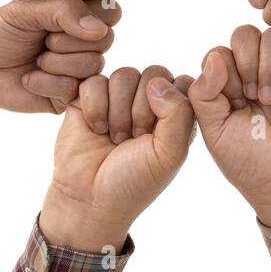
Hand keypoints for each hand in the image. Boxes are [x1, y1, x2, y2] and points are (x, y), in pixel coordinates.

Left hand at [0, 0, 121, 114]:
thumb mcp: (27, 10)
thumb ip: (64, 10)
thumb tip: (99, 30)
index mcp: (81, 13)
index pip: (109, 11)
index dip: (84, 15)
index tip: (51, 16)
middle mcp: (86, 41)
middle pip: (105, 38)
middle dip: (66, 39)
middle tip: (41, 40)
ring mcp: (81, 68)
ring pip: (93, 63)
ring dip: (55, 62)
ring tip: (35, 60)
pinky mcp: (71, 95)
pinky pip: (75, 88)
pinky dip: (46, 83)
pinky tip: (29, 79)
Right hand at [41, 68, 195, 251]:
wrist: (89, 198)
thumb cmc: (134, 180)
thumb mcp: (169, 154)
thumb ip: (179, 115)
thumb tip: (158, 82)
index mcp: (175, 113)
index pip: (182, 82)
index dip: (171, 104)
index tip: (158, 136)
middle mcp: (148, 101)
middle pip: (154, 73)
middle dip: (142, 108)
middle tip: (133, 138)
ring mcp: (118, 98)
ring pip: (124, 75)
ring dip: (118, 110)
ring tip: (115, 138)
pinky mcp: (88, 98)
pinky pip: (95, 81)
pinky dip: (95, 106)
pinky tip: (95, 129)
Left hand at [188, 26, 270, 228]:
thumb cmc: (248, 160)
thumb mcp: (214, 131)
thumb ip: (204, 94)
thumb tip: (214, 58)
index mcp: (226, 85)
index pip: (218, 52)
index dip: (224, 70)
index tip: (233, 102)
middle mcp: (252, 73)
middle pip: (244, 35)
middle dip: (246, 62)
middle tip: (252, 97)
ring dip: (267, 64)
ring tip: (270, 99)